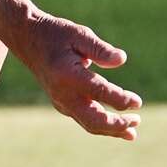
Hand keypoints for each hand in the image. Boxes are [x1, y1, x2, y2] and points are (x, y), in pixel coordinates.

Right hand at [15, 12, 141, 139]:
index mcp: (68, 74)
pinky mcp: (61, 104)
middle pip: (93, 119)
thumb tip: (121, 59)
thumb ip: (100, 48)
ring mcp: (60, 101)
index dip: (120, 99)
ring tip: (132, 132)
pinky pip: (84, 120)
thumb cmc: (56, 33)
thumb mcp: (79, 34)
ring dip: (111, 130)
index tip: (138, 103)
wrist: (28, 40)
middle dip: (117, 125)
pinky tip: (116, 126)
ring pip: (89, 124)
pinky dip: (101, 125)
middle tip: (137, 121)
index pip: (99, 92)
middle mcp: (63, 93)